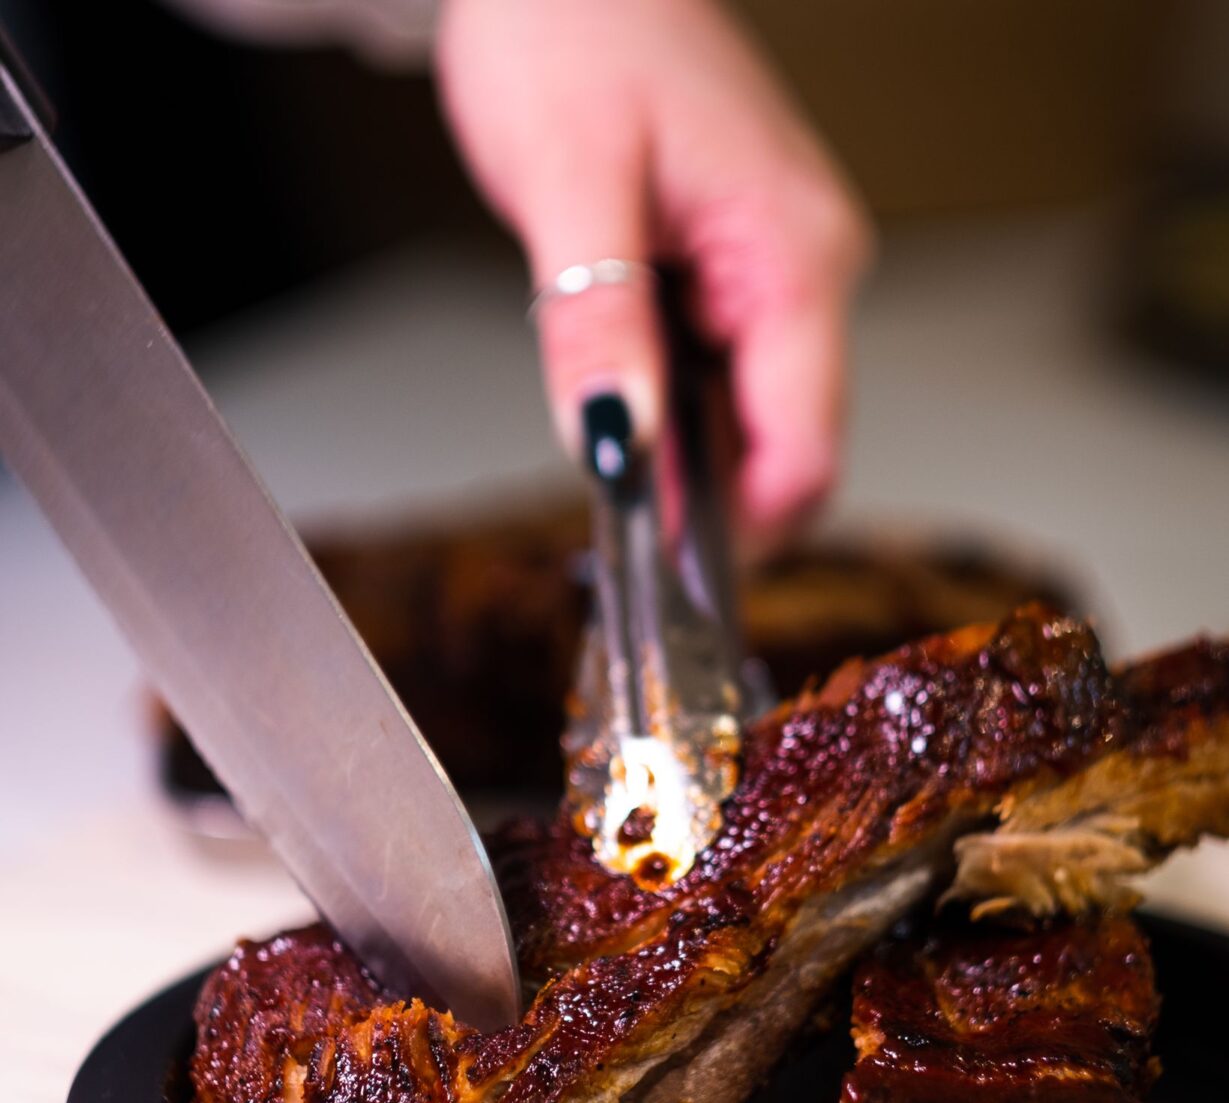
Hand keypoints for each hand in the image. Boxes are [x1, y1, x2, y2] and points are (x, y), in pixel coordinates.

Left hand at [436, 0, 871, 543]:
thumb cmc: (575, 25)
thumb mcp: (571, 181)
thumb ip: (597, 323)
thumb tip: (615, 445)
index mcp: (794, 252)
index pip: (805, 441)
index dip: (742, 528)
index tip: (668, 578)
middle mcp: (805, 270)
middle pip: (786, 446)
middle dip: (706, 504)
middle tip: (619, 531)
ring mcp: (774, 276)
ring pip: (750, 422)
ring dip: (682, 462)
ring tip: (607, 450)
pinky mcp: (735, 277)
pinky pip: (720, 382)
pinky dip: (671, 418)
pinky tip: (620, 409)